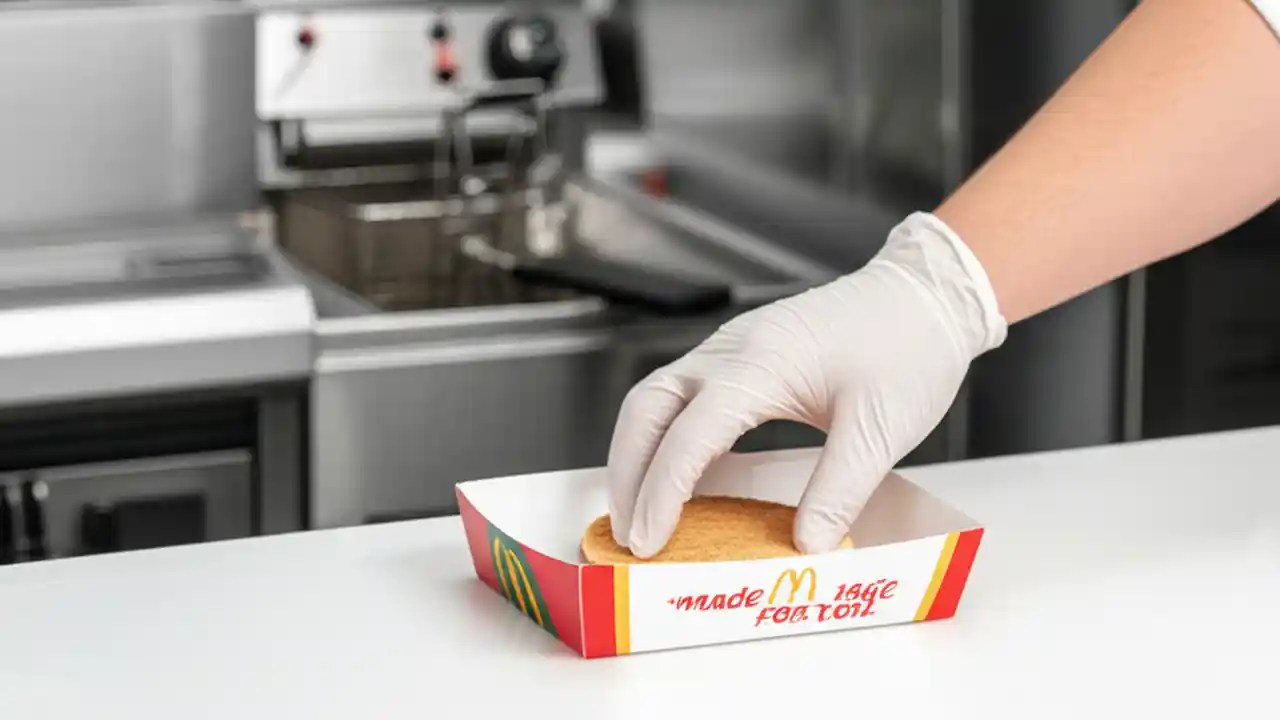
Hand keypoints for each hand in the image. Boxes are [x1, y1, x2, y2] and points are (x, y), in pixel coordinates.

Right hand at [606, 212, 1007, 557]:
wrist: (925, 295)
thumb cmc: (908, 349)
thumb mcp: (879, 430)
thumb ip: (837, 491)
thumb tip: (804, 547)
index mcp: (759, 366)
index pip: (687, 437)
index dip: (661, 494)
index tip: (649, 543)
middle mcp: (730, 350)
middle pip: (645, 410)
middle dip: (627, 474)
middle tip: (628, 534)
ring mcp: (730, 347)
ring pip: (654, 398)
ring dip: (637, 453)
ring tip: (640, 511)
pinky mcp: (740, 353)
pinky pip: (680, 394)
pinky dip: (663, 436)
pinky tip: (678, 474)